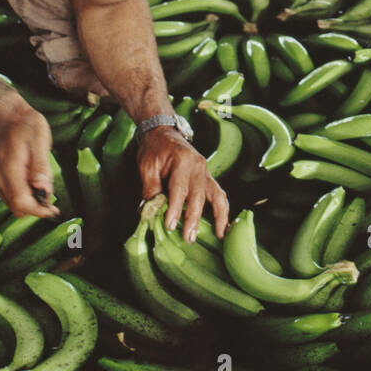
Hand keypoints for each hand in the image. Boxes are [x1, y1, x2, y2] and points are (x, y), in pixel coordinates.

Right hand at [0, 103, 58, 218]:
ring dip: (30, 203)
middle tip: (52, 201)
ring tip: (44, 189)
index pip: (21, 202)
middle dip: (35, 208)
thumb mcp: (39, 141)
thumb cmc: (26, 125)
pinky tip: (34, 184)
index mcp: (9, 169)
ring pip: (12, 203)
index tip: (54, 210)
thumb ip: (40, 166)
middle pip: (16, 207)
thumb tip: (43, 190)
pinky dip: (23, 196)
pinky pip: (10, 195)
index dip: (38, 210)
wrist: (7, 115)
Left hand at [139, 127, 228, 241]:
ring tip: (219, 235)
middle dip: (194, 218)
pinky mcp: (208, 178)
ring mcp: (206, 172)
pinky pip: (219, 194)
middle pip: (199, 196)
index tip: (170, 225)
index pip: (179, 189)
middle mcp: (199, 166)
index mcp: (183, 160)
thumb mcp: (147, 166)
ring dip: (218, 217)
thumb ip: (150, 189)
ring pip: (217, 196)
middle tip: (189, 238)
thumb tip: (149, 212)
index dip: (175, 208)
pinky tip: (223, 225)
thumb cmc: (155, 148)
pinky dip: (223, 210)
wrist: (164, 133)